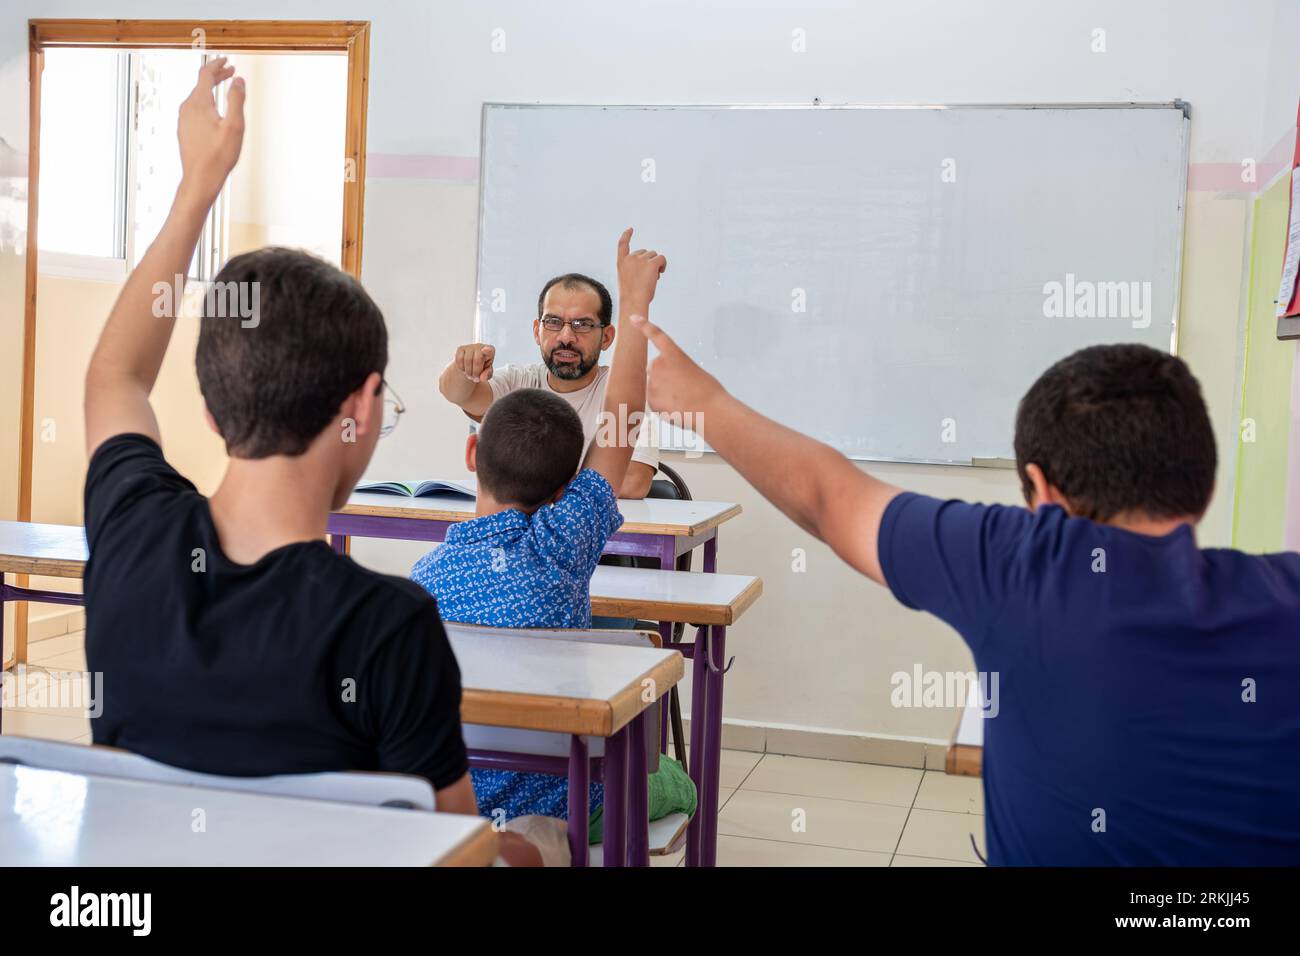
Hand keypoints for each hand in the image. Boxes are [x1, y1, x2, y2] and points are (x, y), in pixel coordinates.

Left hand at [177, 57, 245, 202]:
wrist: (200, 178)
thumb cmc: (218, 156)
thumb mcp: (234, 126)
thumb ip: (236, 99)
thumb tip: (238, 80)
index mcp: (199, 103)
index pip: (206, 74)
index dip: (217, 65)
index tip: (227, 61)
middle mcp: (187, 108)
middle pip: (201, 84)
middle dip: (216, 76)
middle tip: (230, 72)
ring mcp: (183, 119)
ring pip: (197, 96)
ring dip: (210, 89)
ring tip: (223, 88)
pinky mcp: (184, 129)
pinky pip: (194, 108)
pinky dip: (205, 101)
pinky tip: (213, 109)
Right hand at [455, 343, 495, 382]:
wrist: (472, 367)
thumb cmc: (482, 368)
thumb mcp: (487, 373)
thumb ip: (487, 375)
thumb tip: (482, 377)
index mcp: (490, 351)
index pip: (489, 350)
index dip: (487, 350)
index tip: (484, 350)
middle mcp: (480, 346)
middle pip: (477, 359)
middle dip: (475, 372)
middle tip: (475, 377)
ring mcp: (470, 346)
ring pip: (467, 360)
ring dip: (468, 371)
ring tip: (470, 374)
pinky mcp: (461, 348)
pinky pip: (459, 359)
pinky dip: (461, 367)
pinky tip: (465, 369)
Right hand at [616, 227, 666, 311]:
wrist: (633, 302)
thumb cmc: (632, 298)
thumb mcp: (629, 282)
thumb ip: (637, 271)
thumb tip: (655, 270)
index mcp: (621, 263)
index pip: (622, 245)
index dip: (627, 236)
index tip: (631, 229)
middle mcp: (630, 258)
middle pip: (645, 252)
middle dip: (649, 262)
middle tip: (648, 278)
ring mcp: (640, 259)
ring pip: (654, 256)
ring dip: (656, 265)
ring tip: (653, 278)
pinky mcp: (651, 263)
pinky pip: (661, 258)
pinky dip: (663, 264)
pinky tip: (661, 273)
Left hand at [630, 316, 723, 417]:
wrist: (710, 411)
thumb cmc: (708, 392)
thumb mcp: (693, 372)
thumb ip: (675, 372)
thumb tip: (665, 385)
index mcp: (674, 354)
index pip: (656, 335)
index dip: (643, 326)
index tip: (633, 318)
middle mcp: (659, 365)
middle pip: (654, 370)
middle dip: (664, 378)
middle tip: (682, 389)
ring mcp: (652, 383)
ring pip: (654, 387)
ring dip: (665, 394)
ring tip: (683, 400)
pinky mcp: (650, 400)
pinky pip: (654, 402)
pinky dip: (664, 406)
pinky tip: (678, 409)